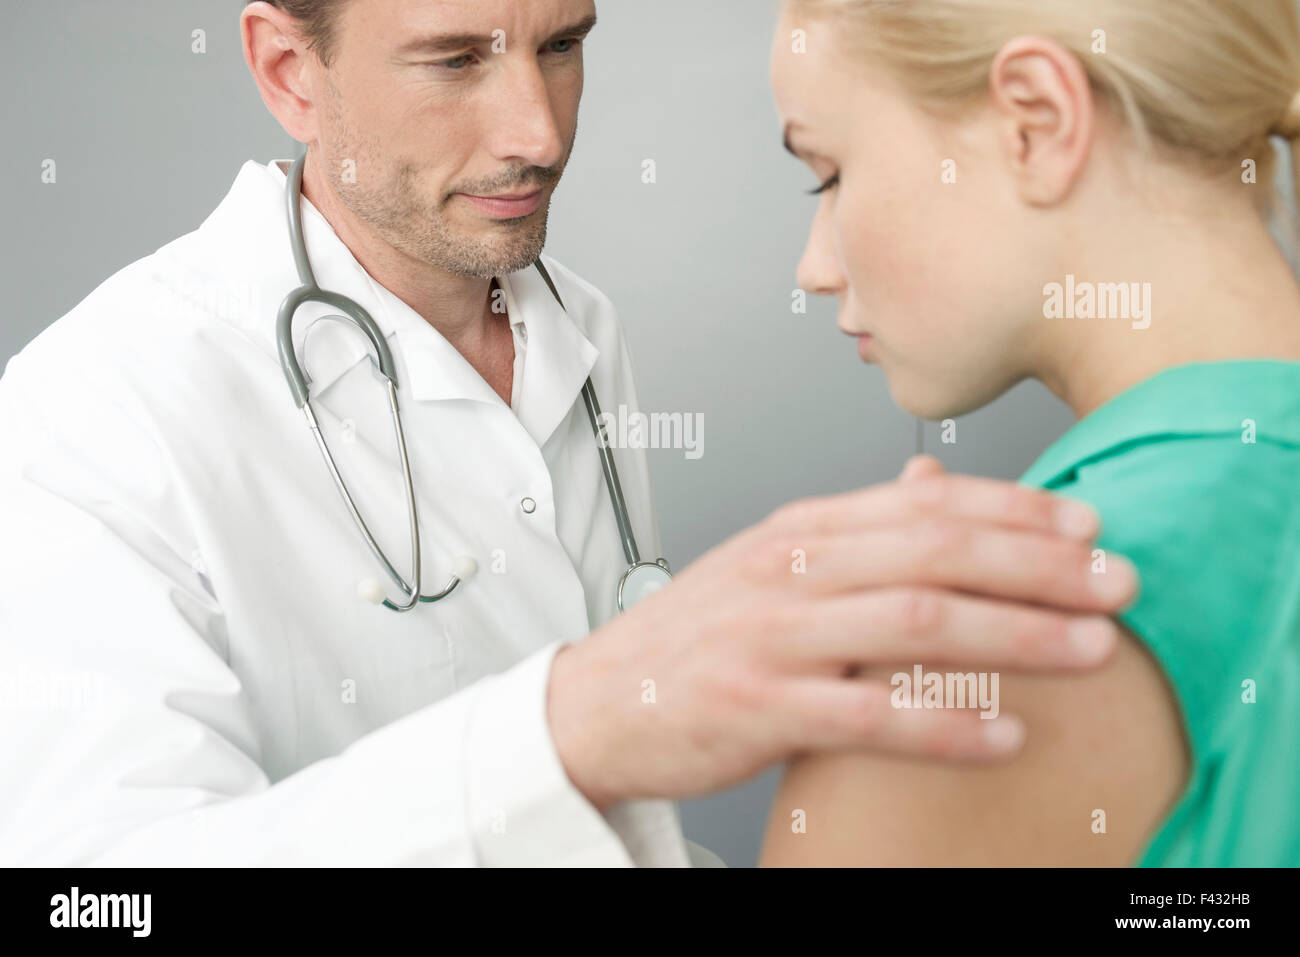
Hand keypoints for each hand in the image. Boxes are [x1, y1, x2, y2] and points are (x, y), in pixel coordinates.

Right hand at [548, 455, 1135, 810]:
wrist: (597, 701)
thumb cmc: (696, 635)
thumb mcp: (772, 562)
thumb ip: (858, 527)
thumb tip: (936, 483)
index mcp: (800, 530)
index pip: (923, 500)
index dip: (1015, 509)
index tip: (1088, 525)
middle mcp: (791, 569)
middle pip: (935, 551)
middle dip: (1039, 565)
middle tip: (1119, 580)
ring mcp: (773, 636)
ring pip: (915, 622)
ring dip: (1016, 634)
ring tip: (1092, 648)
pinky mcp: (758, 707)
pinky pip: (870, 714)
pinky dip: (948, 725)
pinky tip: (1006, 734)